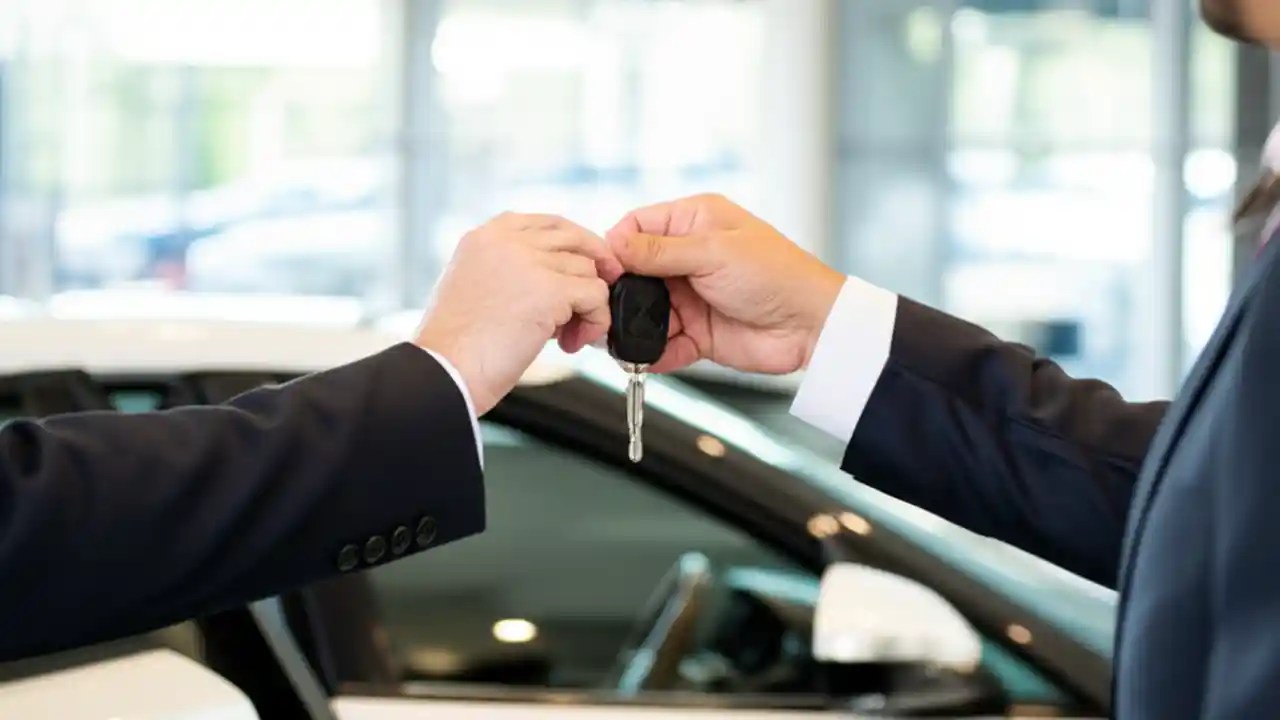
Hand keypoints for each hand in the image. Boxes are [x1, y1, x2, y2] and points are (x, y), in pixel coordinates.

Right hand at [416, 212, 620, 414]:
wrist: (445, 373)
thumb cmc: (457, 346)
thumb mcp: (477, 287)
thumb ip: (514, 270)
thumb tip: (563, 277)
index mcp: (486, 236)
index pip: (548, 223)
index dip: (577, 244)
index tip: (589, 266)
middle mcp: (506, 241)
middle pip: (574, 239)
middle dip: (595, 266)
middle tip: (596, 299)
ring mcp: (528, 262)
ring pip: (588, 270)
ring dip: (588, 307)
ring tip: (566, 336)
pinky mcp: (548, 290)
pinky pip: (595, 295)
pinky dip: (595, 320)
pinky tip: (571, 343)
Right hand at [605, 194, 843, 374]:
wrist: (811, 326)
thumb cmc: (777, 274)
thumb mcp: (713, 252)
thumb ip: (660, 252)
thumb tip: (614, 246)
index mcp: (694, 222)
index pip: (637, 226)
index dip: (616, 247)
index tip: (605, 269)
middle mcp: (688, 257)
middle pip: (634, 272)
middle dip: (618, 291)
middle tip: (603, 308)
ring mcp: (691, 297)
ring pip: (644, 311)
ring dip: (631, 326)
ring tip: (618, 339)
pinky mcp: (697, 333)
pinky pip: (663, 344)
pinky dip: (651, 353)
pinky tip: (643, 358)